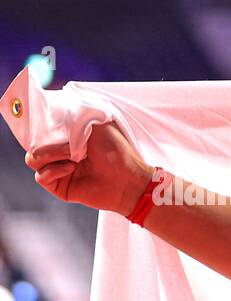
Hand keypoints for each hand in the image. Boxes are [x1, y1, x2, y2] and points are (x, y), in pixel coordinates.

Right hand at [24, 121, 154, 215]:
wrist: (129, 178)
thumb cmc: (116, 151)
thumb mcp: (94, 124)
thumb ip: (71, 118)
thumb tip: (49, 113)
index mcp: (66, 140)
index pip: (39, 133)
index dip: (38, 128)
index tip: (41, 122)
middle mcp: (59, 155)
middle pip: (32, 146)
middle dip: (47, 141)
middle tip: (70, 144)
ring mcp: (59, 171)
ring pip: (33, 160)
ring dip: (50, 154)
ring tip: (74, 155)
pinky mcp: (60, 187)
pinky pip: (41, 177)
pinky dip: (54, 170)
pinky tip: (72, 168)